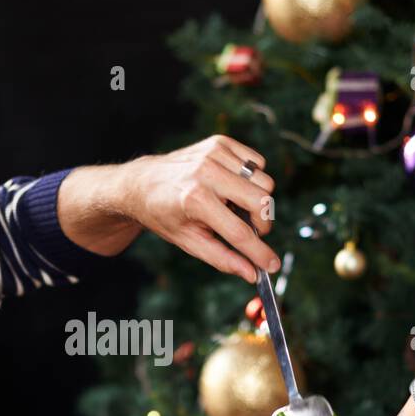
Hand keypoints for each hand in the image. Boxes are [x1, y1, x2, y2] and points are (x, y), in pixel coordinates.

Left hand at [123, 135, 279, 281]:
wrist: (142, 183)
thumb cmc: (164, 215)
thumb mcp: (189, 242)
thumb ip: (222, 259)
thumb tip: (251, 273)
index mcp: (195, 200)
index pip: (239, 232)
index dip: (259, 253)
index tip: (272, 266)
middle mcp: (206, 172)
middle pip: (261, 201)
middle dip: (262, 222)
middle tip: (251, 230)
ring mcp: (214, 154)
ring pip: (264, 180)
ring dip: (256, 199)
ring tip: (233, 206)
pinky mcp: (220, 142)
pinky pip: (257, 163)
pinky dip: (252, 179)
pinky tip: (232, 187)